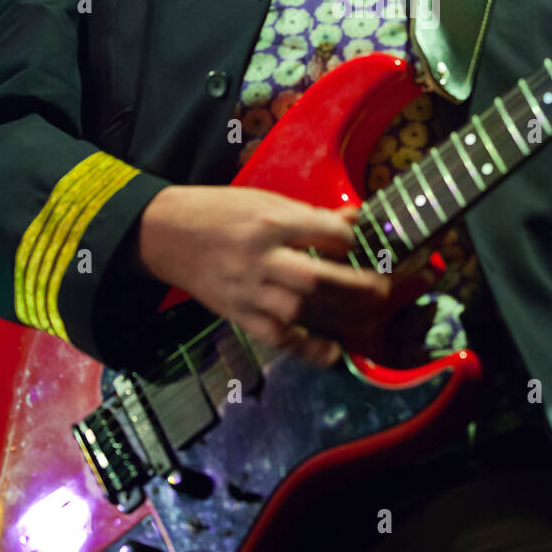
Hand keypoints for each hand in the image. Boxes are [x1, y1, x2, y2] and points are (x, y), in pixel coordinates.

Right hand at [136, 185, 390, 368]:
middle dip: (358, 287)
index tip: (366, 243)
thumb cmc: (220, 212)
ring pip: (301, 311)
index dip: (351, 240)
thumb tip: (356, 220)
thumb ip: (311, 215)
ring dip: (341, 316)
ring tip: (371, 316)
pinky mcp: (239, 315)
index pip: (323, 233)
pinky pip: (277, 338)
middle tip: (387, 289)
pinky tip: (333, 351)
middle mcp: (261, 259)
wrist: (165, 235)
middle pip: (317, 279)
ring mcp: (249, 291)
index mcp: (269, 222)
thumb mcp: (265, 200)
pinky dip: (307, 348)